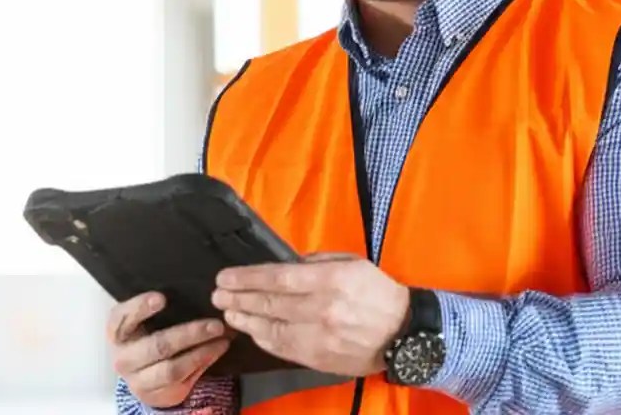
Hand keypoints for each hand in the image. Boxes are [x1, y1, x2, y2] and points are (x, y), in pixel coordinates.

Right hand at [106, 292, 230, 407]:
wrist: (143, 375)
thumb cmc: (148, 336)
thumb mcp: (146, 320)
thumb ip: (162, 306)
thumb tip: (204, 292)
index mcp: (117, 332)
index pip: (122, 318)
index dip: (140, 308)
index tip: (161, 298)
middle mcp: (123, 357)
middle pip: (156, 346)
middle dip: (189, 334)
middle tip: (215, 324)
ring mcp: (137, 379)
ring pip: (171, 367)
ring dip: (201, 351)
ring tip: (222, 338)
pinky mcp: (154, 394)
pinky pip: (181, 380)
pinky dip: (203, 362)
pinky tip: (218, 349)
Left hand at [211, 253, 409, 376]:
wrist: (403, 333)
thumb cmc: (377, 292)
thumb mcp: (352, 263)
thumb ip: (317, 262)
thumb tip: (287, 266)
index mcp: (331, 280)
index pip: (278, 278)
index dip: (247, 278)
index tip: (225, 276)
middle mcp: (322, 309)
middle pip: (270, 304)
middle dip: (238, 298)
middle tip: (217, 294)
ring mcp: (319, 337)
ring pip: (272, 328)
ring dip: (245, 320)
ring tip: (227, 312)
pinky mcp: (318, 358)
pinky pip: (283, 348)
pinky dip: (263, 339)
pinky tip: (251, 330)